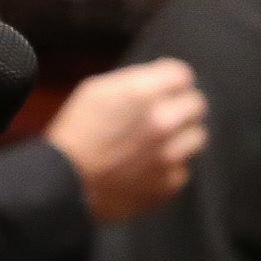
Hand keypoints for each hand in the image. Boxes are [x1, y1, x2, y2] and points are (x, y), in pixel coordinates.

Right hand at [45, 57, 208, 223]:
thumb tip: (161, 78)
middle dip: (181, 106)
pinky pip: (182, 169)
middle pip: (197, 105)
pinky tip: (148, 167)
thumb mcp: (96, 91)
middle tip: (165, 115)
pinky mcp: (169, 184)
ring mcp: (170, 155)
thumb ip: (133, 81)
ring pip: (196, 137)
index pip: (183, 75)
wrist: (64, 185)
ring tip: (157, 143)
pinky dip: (169, 167)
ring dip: (181, 137)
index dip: (172, 81)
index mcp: (143, 94)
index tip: (165, 89)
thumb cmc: (75, 134)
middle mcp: (163, 122)